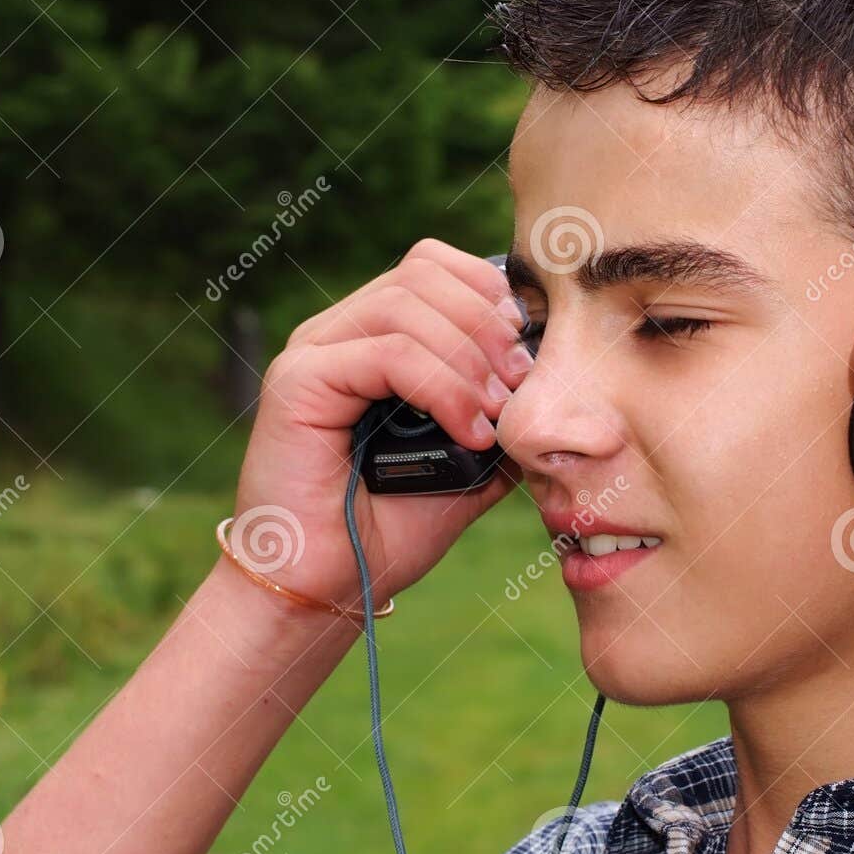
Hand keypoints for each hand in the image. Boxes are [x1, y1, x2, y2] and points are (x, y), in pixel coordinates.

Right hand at [230, 238, 530, 612]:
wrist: (329, 588)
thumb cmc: (387, 530)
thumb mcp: (468, 464)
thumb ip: (501, 415)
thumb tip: (556, 381)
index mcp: (369, 335)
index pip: (434, 265)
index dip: (489, 292)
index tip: (528, 352)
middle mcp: (336, 332)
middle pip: (423, 271)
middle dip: (488, 324)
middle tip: (519, 386)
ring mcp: (312, 352)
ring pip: (407, 305)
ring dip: (469, 359)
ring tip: (496, 415)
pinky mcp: (297, 382)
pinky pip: (386, 353)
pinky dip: (442, 388)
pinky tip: (468, 432)